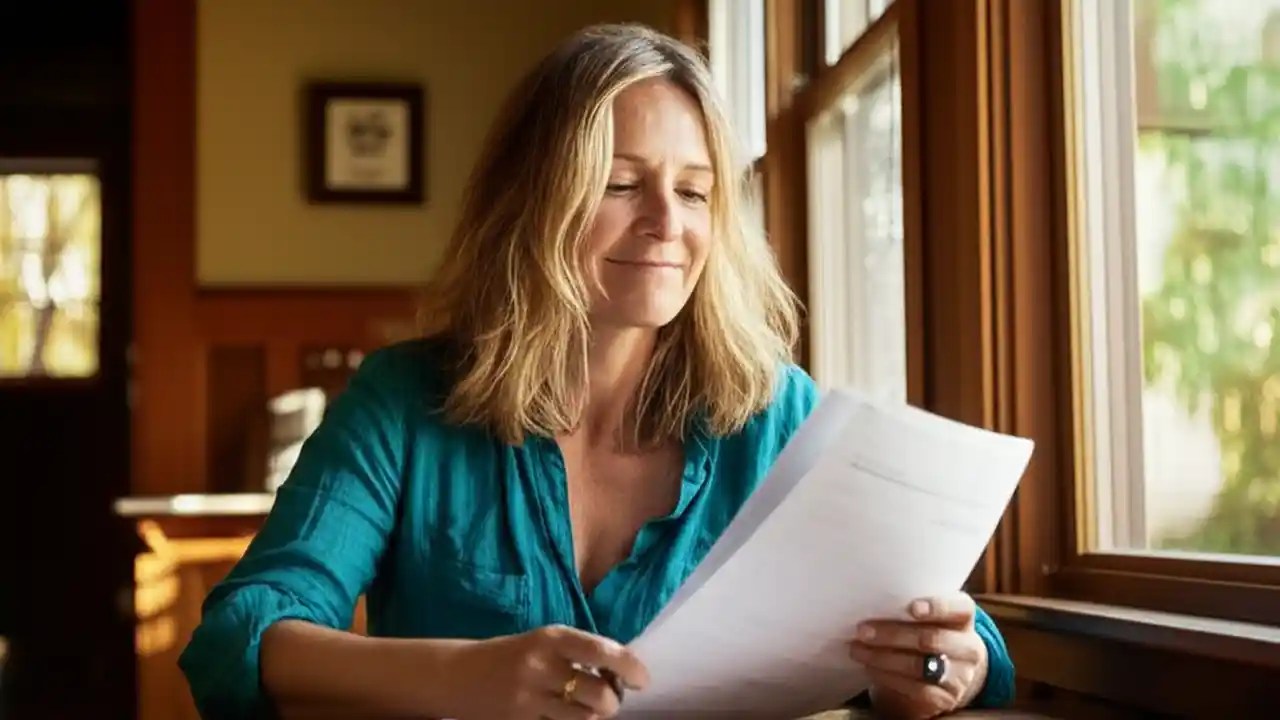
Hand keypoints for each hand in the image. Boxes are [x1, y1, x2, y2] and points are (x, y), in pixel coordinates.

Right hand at [448, 624, 648, 719]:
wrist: (456, 676)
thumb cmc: (510, 655)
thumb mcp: (542, 642)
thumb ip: (578, 652)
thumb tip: (623, 670)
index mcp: (550, 638)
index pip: (602, 651)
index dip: (631, 668)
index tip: (642, 680)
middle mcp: (541, 666)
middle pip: (600, 695)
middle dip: (613, 701)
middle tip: (609, 698)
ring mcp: (530, 700)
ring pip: (586, 719)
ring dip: (594, 716)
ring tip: (586, 707)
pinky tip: (563, 716)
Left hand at [848, 592, 988, 718]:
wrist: (944, 670)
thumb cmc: (925, 631)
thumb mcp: (927, 616)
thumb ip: (908, 606)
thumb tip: (871, 601)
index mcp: (963, 617)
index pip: (959, 608)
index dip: (938, 607)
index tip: (912, 608)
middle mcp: (968, 647)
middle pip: (932, 638)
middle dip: (893, 634)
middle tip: (862, 630)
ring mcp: (960, 675)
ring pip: (920, 665)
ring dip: (883, 658)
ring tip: (858, 650)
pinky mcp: (946, 698)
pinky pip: (915, 689)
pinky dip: (887, 677)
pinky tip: (870, 668)